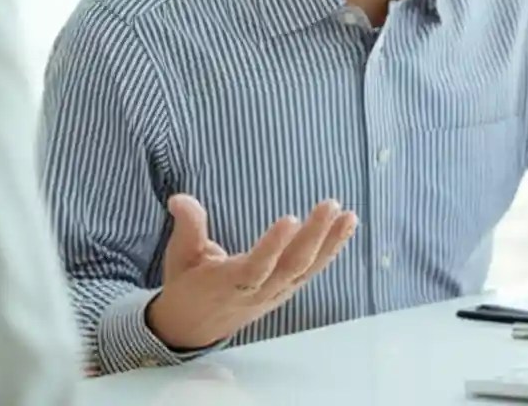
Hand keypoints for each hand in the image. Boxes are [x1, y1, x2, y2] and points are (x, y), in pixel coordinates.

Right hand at [146, 194, 357, 350]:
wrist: (192, 329)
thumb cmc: (187, 286)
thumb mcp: (180, 256)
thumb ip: (187, 226)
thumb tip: (179, 198)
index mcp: (229, 284)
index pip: (256, 266)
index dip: (273, 245)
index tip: (290, 218)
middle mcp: (258, 291)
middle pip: (292, 265)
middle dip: (314, 235)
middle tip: (329, 205)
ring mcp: (275, 293)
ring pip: (307, 269)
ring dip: (331, 242)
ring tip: (348, 216)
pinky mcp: (286, 290)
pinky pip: (311, 270)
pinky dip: (330, 249)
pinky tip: (345, 227)